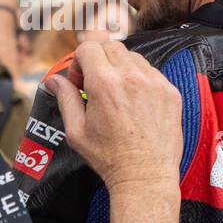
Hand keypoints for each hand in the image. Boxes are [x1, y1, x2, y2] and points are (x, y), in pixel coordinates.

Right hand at [43, 41, 181, 190]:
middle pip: (111, 46)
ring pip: (133, 57)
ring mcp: (155, 83)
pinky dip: (140, 79)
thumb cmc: (109, 158)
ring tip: (117, 95)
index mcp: (104, 84)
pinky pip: (152, 72)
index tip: (80, 81)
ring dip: (120, 68)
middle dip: (98, 60)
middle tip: (95, 85)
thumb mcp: (76, 131)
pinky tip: (135, 103)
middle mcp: (131, 77)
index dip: (79, 61)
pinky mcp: (171, 92)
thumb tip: (52, 80)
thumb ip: (65, 98)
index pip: (89, 47)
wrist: (145, 176)